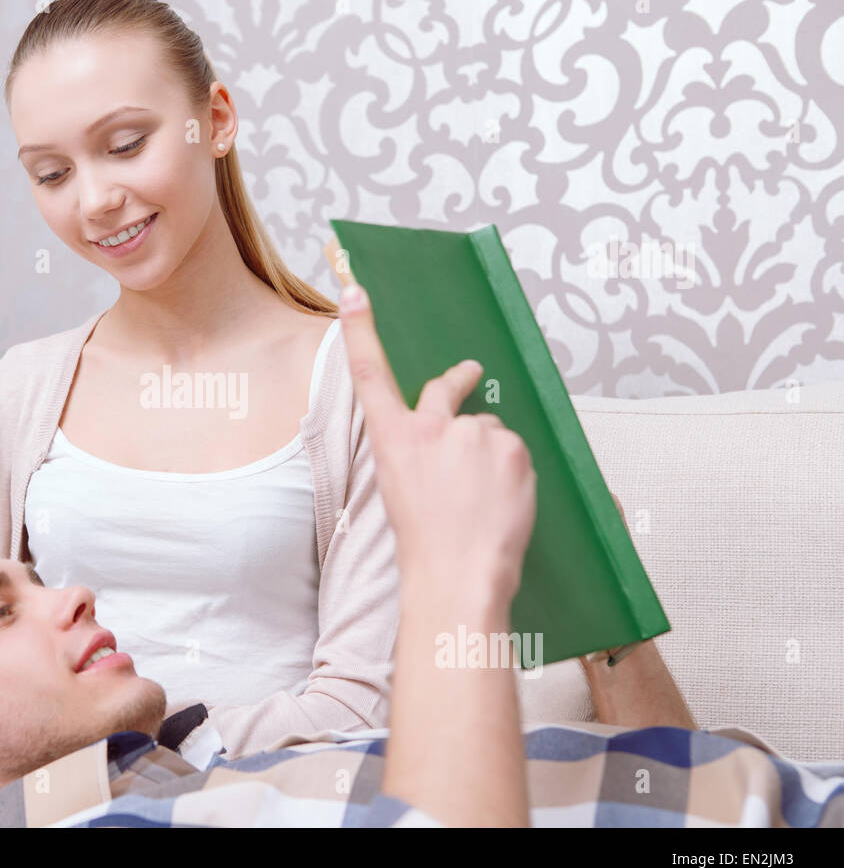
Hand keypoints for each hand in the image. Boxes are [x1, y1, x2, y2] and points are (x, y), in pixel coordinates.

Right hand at [338, 281, 537, 605]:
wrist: (458, 575)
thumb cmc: (427, 544)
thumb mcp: (402, 490)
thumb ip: (420, 453)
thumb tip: (454, 438)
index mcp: (394, 440)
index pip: (370, 373)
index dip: (359, 330)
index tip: (353, 293)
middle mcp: (430, 427)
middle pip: (445, 388)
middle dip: (460, 379)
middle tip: (471, 372)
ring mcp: (472, 433)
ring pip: (489, 430)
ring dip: (491, 454)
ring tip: (484, 498)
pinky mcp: (509, 444)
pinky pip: (515, 448)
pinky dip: (514, 470)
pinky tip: (503, 499)